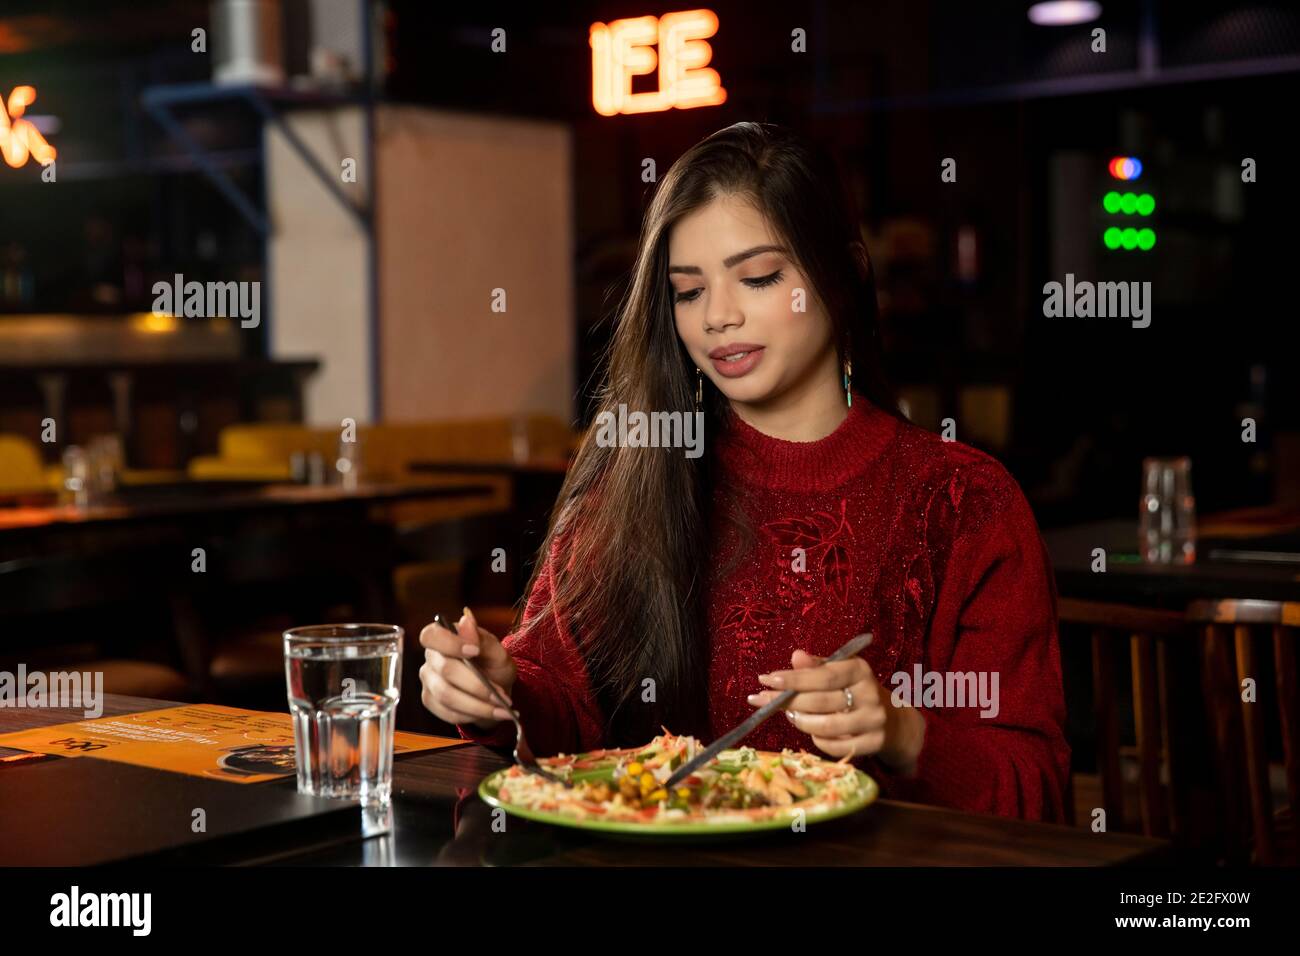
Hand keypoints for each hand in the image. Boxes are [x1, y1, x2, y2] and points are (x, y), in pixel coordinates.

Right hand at [418, 607, 517, 729]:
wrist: (495, 690)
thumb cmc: (493, 665)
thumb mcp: (497, 651)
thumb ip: (482, 639)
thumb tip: (466, 621)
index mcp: (442, 637)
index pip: (431, 636)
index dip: (450, 643)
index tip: (475, 651)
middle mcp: (431, 658)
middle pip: (446, 671)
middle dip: (477, 685)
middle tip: (502, 696)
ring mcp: (428, 681)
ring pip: (447, 696)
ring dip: (478, 706)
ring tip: (502, 709)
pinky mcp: (431, 701)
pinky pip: (448, 712)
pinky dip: (472, 715)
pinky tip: (488, 713)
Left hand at [747, 649, 925, 772]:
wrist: (893, 721)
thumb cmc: (856, 692)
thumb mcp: (840, 672)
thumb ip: (817, 666)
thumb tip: (796, 656)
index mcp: (860, 670)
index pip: (823, 676)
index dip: (794, 679)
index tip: (766, 679)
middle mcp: (870, 694)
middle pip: (820, 702)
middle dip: (787, 701)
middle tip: (762, 700)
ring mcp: (873, 721)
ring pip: (825, 726)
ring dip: (801, 722)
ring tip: (790, 715)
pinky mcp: (873, 743)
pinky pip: (834, 746)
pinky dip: (817, 740)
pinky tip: (811, 731)